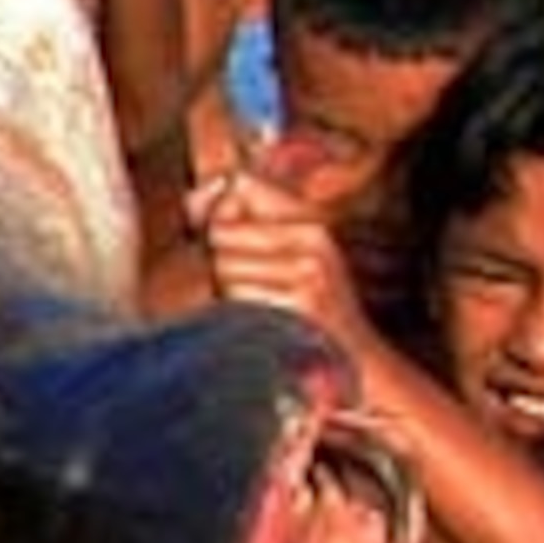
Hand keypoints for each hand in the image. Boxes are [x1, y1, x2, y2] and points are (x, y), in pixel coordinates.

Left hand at [187, 166, 377, 347]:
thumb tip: (190, 199)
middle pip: (221, 231)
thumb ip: (236, 221)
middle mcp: (314, 241)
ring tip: (258, 300)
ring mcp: (310, 273)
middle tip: (247, 279)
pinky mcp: (301, 304)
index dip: (219, 210)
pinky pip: (235, 297)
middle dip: (220, 257)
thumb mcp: (287, 254)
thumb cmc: (307, 303)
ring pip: (223, 266)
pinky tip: (261, 319)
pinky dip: (236, 310)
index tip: (224, 233)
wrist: (353, 356)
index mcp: (311, 222)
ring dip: (227, 288)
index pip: (242, 185)